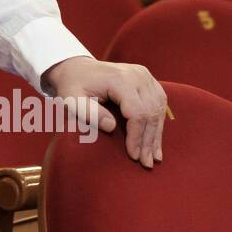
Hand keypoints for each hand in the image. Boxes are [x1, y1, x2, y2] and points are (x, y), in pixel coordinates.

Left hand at [43, 55, 168, 168]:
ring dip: (156, 134)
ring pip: (158, 108)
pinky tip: (156, 140)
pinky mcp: (147, 79)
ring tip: (154, 157)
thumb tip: (111, 127)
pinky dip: (158, 122)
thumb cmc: (72, 86)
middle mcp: (137, 75)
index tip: (133, 156)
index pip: (137, 112)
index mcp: (120, 79)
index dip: (136, 136)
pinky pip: (159, 102)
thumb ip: (89, 113)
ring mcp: (144, 75)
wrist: (76, 68)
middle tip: (146, 163)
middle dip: (149, 140)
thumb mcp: (71, 100)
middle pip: (151, 111)